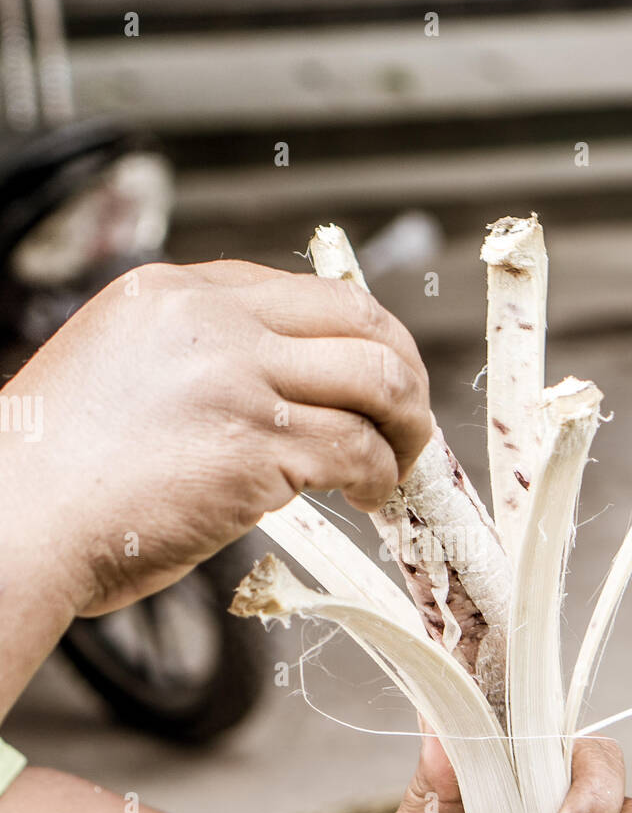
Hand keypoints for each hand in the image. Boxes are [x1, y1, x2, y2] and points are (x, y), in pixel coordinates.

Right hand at [1, 261, 430, 616]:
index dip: (356, 334)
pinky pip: (356, 449)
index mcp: (174, 293)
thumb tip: (272, 390)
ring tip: (402, 461)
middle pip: (357, 317)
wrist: (16, 520)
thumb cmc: (58, 471)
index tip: (373, 373)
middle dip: (403, 367)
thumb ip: (195, 361)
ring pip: (374, 379)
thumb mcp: (120, 373)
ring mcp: (237, 379)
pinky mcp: (255, 445)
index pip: (301, 292)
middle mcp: (211, 321)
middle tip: (411, 414)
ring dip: (405, 425)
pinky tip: (372, 495)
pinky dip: (380, 474)